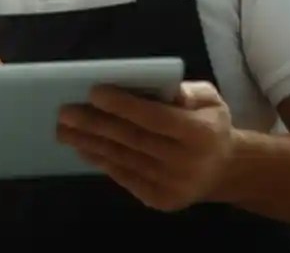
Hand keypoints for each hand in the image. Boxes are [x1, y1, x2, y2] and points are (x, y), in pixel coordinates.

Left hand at [57, 80, 234, 211]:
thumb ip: (189, 92)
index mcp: (200, 133)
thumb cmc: (210, 126)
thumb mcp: (211, 100)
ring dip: (90, 144)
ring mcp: (172, 185)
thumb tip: (165, 89)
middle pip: (133, 139)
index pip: (155, 118)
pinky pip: (125, 177)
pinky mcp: (161, 200)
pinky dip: (102, 162)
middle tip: (66, 112)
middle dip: (96, 124)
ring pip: (124, 159)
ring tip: (65, 131)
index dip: (124, 105)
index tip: (94, 92)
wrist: (224, 170)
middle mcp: (186, 162)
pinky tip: (84, 149)